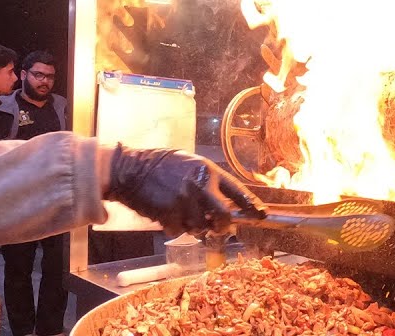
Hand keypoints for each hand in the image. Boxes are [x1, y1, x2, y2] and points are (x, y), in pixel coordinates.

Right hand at [105, 145, 265, 236]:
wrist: (133, 170)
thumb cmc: (164, 165)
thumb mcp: (192, 164)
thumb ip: (209, 181)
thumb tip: (226, 203)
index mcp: (208, 171)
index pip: (238, 191)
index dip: (252, 205)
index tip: (262, 215)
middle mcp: (200, 187)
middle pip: (224, 217)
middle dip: (223, 226)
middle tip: (218, 226)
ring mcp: (185, 202)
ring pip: (201, 227)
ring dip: (195, 226)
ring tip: (184, 213)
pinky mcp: (170, 215)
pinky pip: (181, 231)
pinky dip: (176, 227)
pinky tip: (168, 214)